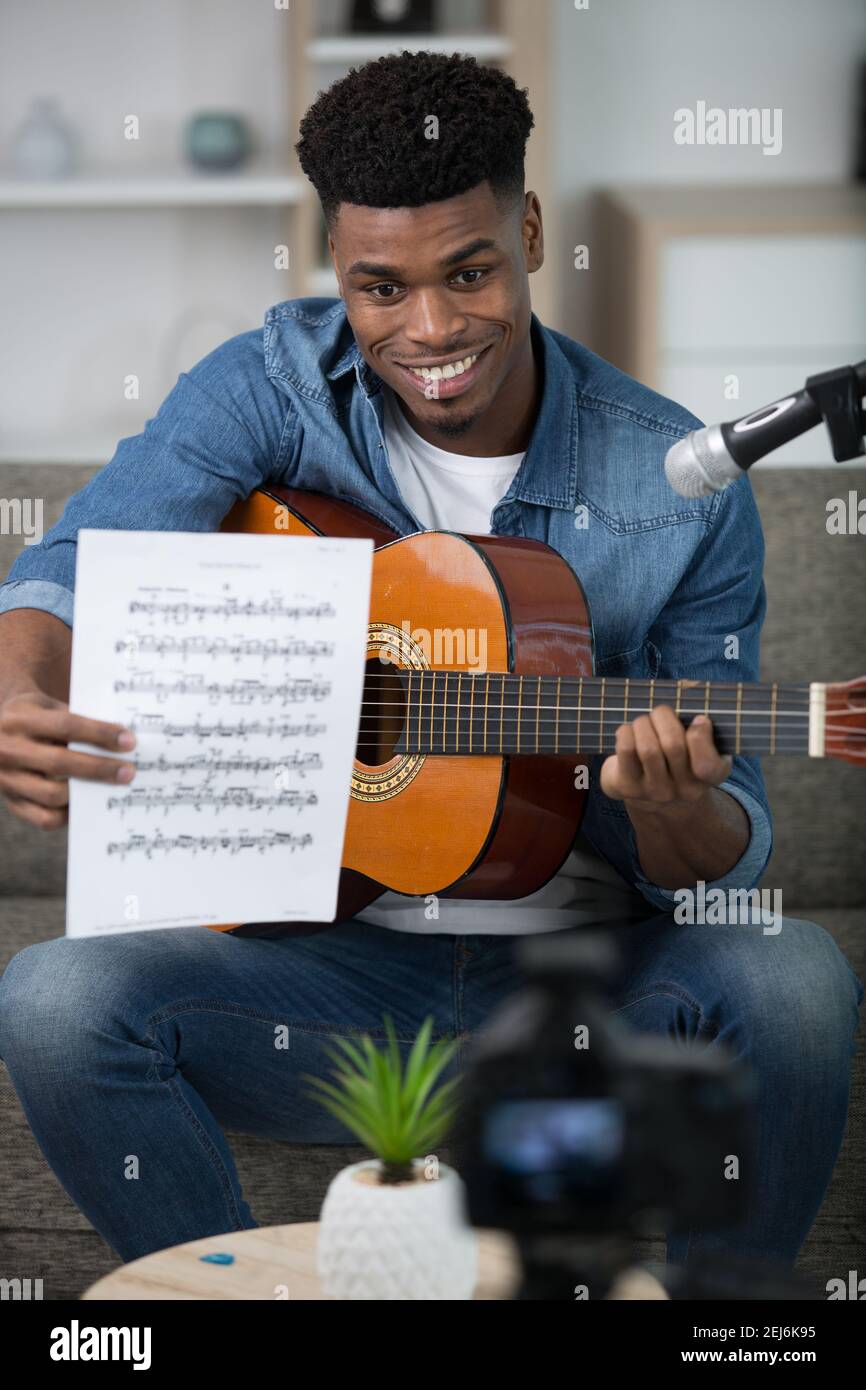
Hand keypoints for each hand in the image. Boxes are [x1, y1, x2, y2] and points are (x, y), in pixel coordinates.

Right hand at [0, 691, 135, 829]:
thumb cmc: (32, 717)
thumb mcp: (46, 707)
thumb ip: (77, 720)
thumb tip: (120, 741)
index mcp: (19, 720)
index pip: (65, 726)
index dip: (100, 734)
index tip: (129, 742)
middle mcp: (7, 750)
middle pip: (60, 762)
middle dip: (100, 768)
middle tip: (128, 771)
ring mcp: (6, 780)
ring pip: (52, 794)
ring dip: (88, 793)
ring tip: (112, 787)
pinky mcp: (11, 804)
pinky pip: (45, 818)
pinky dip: (71, 814)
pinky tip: (89, 803)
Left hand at [600, 707, 731, 810]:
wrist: (654, 793)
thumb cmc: (680, 755)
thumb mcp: (701, 743)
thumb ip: (701, 721)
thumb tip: (688, 686)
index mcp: (711, 777)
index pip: (707, 765)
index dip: (701, 736)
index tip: (698, 719)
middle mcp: (685, 791)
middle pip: (673, 746)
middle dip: (663, 717)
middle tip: (660, 712)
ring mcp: (656, 792)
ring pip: (648, 748)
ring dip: (643, 723)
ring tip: (644, 721)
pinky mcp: (628, 787)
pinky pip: (626, 750)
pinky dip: (626, 732)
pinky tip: (630, 732)